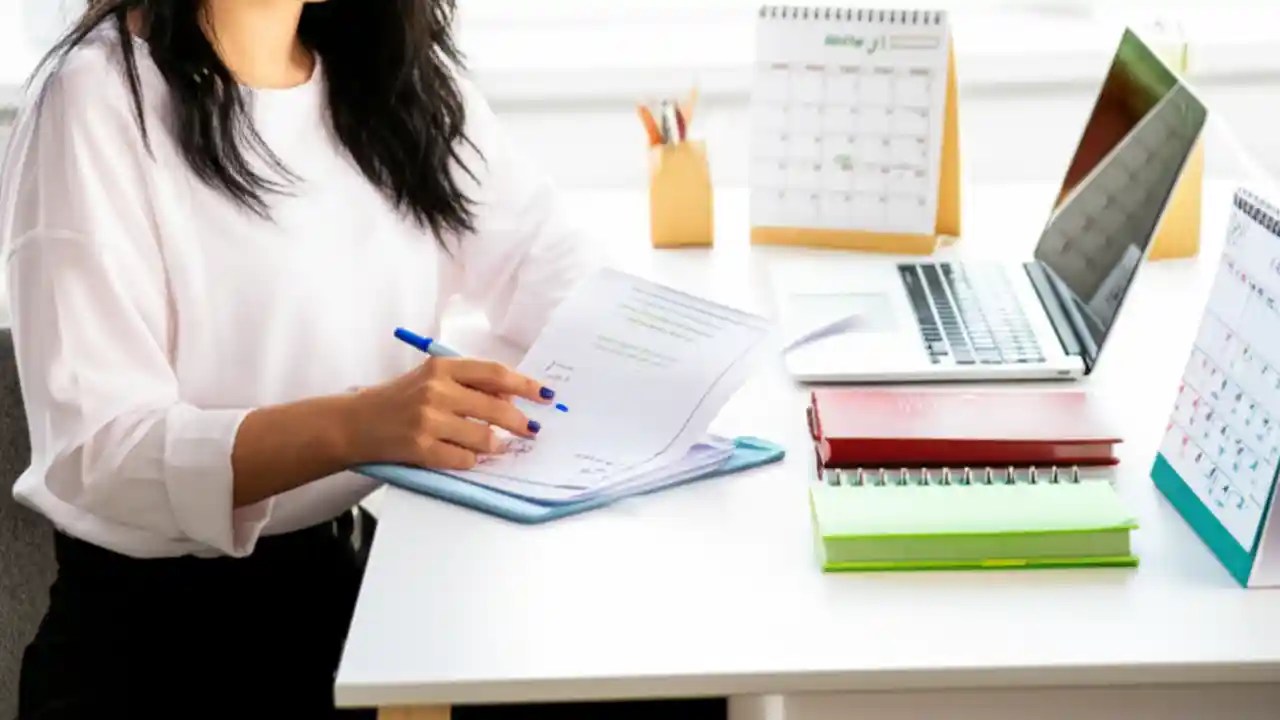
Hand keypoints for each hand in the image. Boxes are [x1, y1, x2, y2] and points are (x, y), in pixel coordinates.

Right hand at [342, 357, 553, 469]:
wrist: (353, 423)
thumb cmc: (397, 400)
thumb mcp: (430, 380)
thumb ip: (467, 384)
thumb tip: (511, 398)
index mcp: (441, 368)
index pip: (495, 374)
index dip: (525, 385)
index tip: (545, 395)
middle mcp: (437, 391)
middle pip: (496, 408)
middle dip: (520, 423)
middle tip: (530, 431)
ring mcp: (428, 421)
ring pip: (484, 438)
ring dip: (495, 446)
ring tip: (495, 446)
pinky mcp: (421, 449)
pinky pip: (464, 460)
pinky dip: (471, 461)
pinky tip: (467, 456)